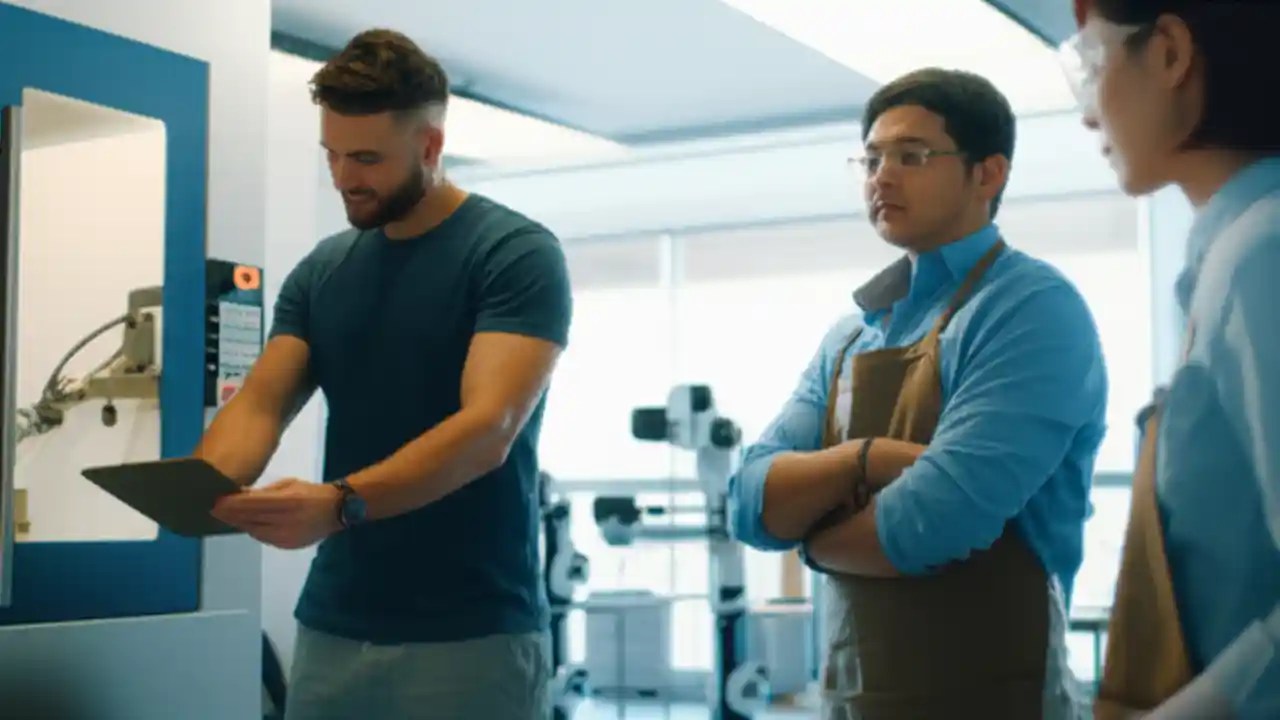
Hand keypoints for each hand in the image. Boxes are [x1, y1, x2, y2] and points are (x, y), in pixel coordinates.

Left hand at [211, 478, 341, 548]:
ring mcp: (285, 535)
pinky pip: (263, 538)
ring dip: (239, 523)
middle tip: (212, 509)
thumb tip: (240, 494)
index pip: (250, 503)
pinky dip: (253, 530)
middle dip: (229, 514)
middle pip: (248, 518)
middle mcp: (285, 520)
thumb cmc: (312, 492)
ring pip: (253, 530)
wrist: (337, 511)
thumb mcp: (289, 484)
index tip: (215, 501)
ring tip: (226, 517)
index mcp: (286, 500)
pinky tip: (246, 525)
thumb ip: (265, 492)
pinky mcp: (287, 545)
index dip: (231, 503)